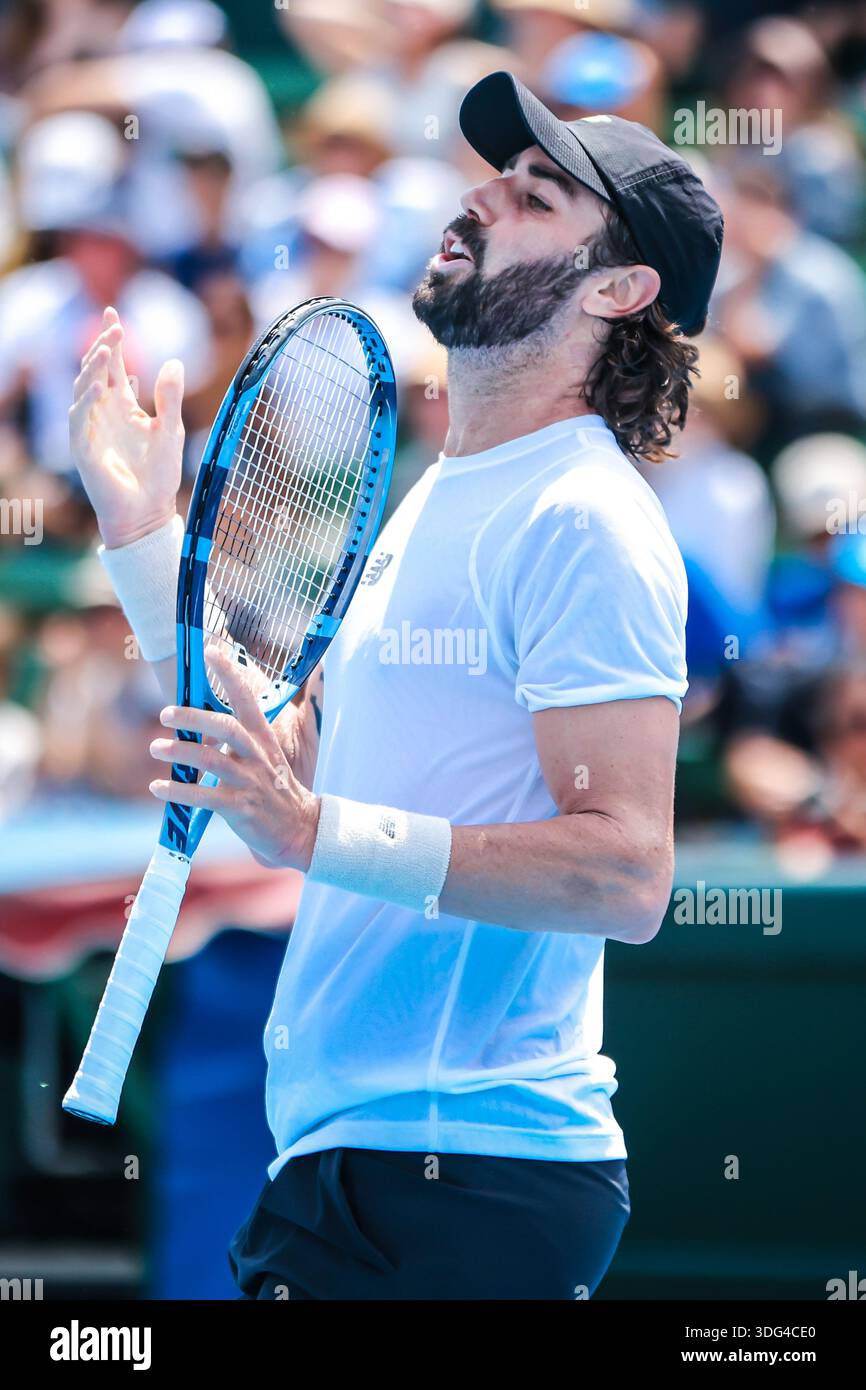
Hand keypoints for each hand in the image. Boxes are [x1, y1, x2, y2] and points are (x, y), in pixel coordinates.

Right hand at [69, 306, 184, 548]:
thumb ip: (170, 397)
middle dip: (102, 347)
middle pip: (95, 371)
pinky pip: (81, 420)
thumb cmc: (159, 474)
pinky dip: (87, 401)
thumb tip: (173, 360)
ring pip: (84, 390)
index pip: (113, 365)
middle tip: (115, 328)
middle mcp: (103, 413)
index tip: (113, 313)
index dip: (110, 340)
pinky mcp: (84, 449)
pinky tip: (99, 386)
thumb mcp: (170, 429)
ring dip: (93, 369)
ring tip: (106, 350)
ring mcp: (91, 429)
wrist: (148, 511)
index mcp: (123, 406)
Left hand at [148, 648, 320, 870]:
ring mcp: (249, 782)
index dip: (230, 673)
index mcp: (263, 738)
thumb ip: (245, 737)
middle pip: (226, 727)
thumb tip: (244, 704)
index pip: (247, 699)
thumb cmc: (276, 788)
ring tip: (155, 747)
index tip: (211, 651)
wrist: (299, 828)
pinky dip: (178, 791)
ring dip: (180, 751)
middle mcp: (256, 756)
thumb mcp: (269, 754)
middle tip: (165, 713)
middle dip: (194, 717)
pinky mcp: (240, 808)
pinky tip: (157, 787)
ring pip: (211, 760)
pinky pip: (204, 797)